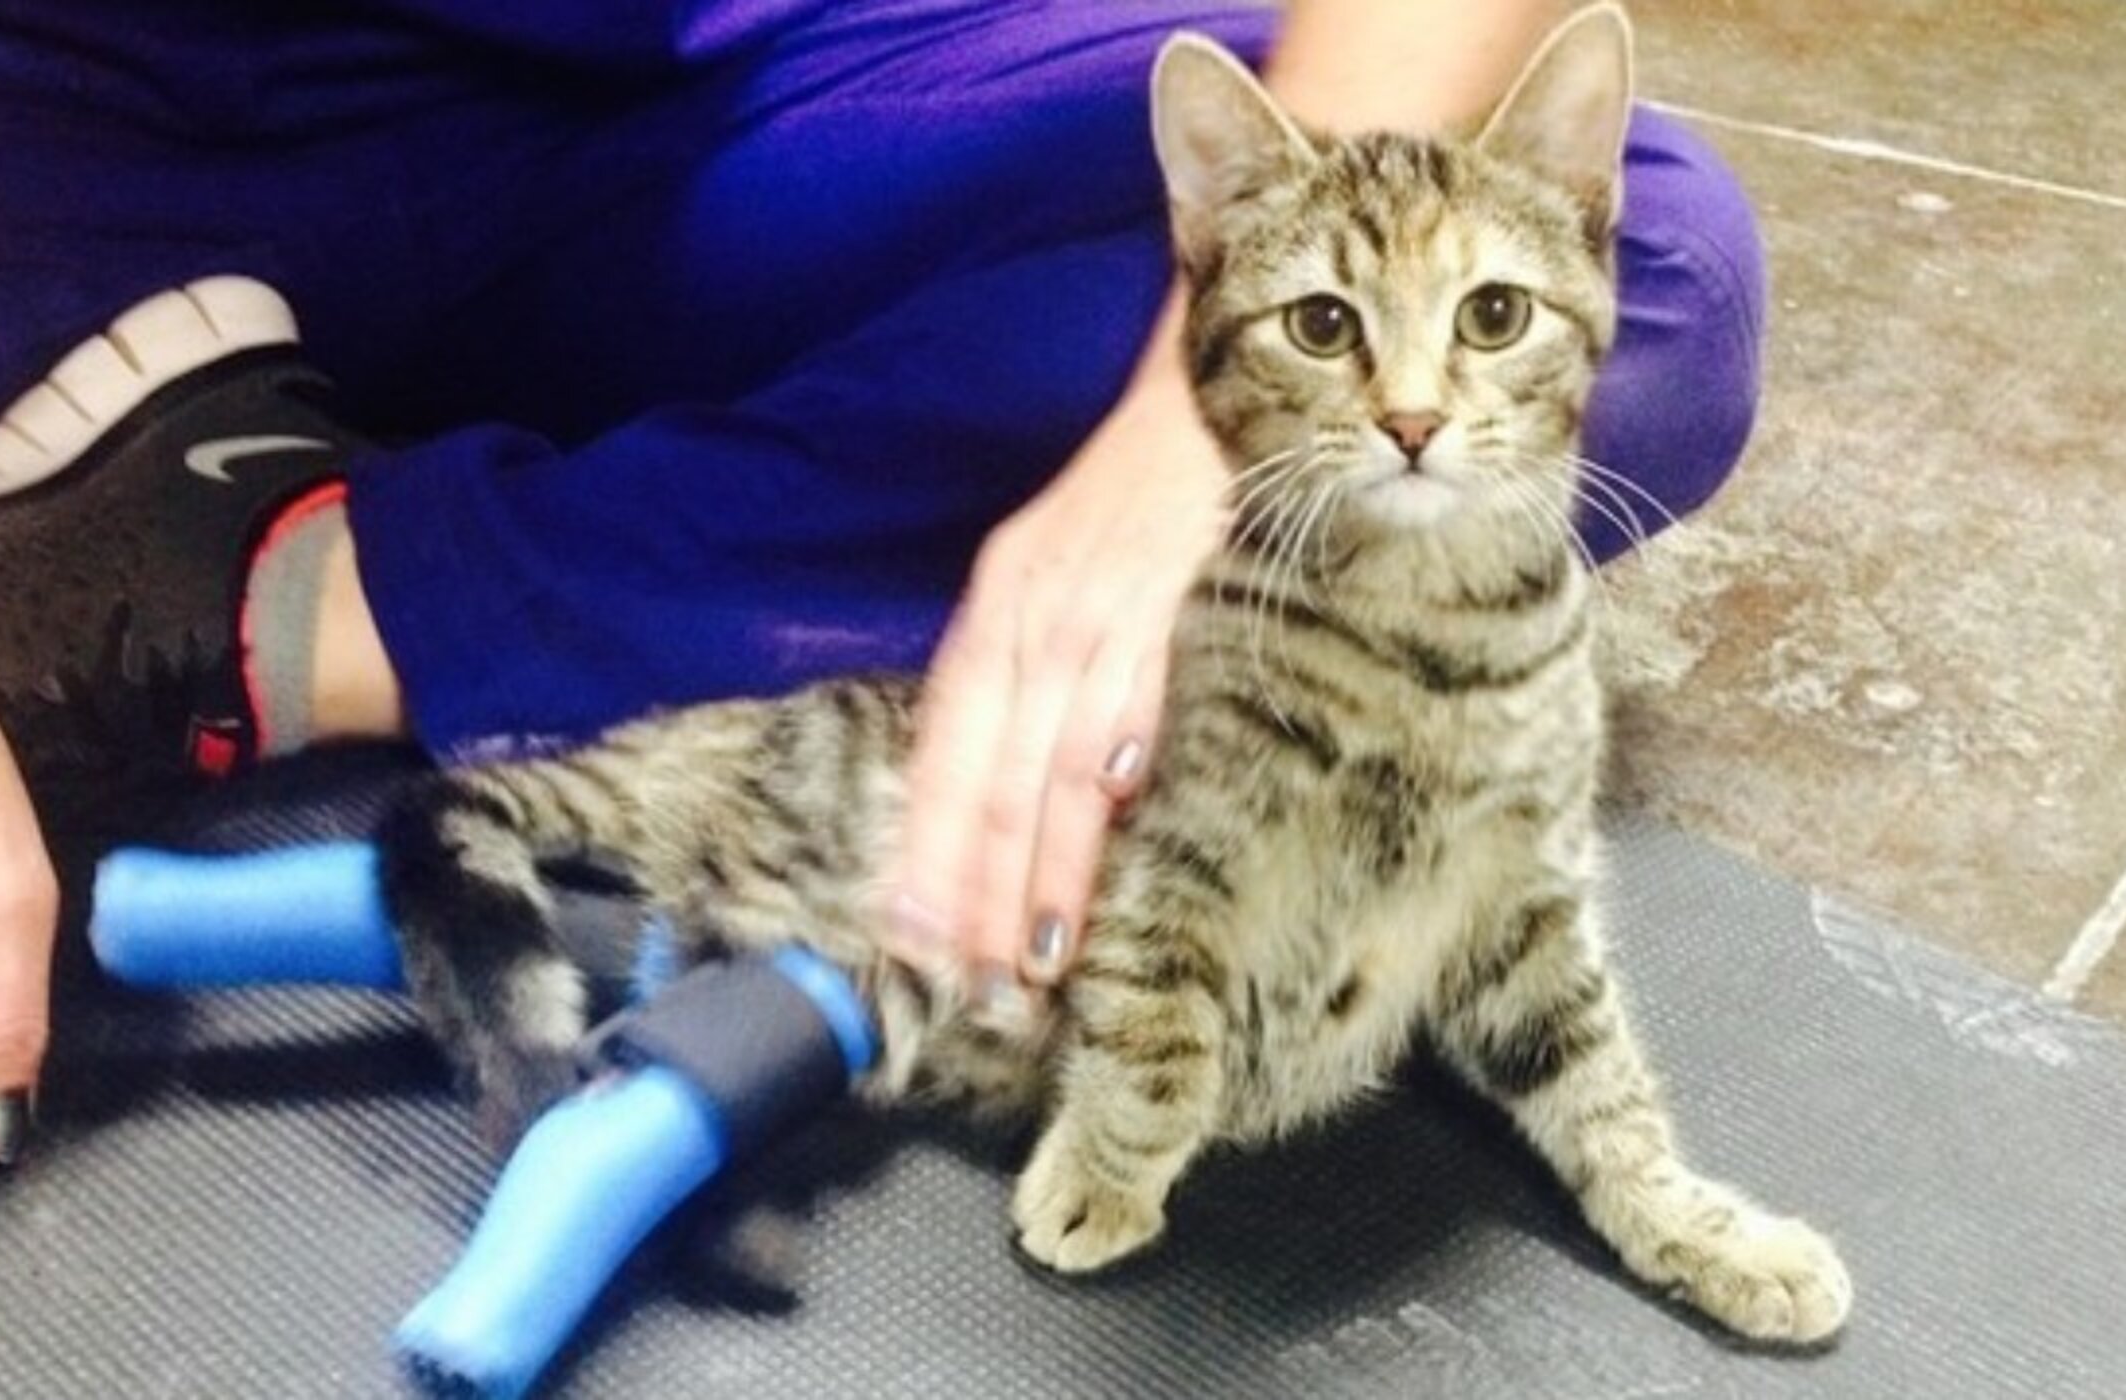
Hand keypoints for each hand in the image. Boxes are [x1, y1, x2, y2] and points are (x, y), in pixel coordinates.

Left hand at [893, 354, 1225, 993]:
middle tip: (965, 978)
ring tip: (1034, 951)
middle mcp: (1025, 609)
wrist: (1213, 375)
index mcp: (997, 609)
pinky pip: (1128, 685)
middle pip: (984, 771)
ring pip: (1049, 755)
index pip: (944, 753)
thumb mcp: (1069, 572)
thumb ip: (1048, 668)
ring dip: (1042, 861)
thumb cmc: (1149, 490)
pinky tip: (1111, 816)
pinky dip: (1115, 753)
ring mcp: (1088, 597)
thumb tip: (1041, 781)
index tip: (912, 935)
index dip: (928, 849)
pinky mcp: (1158, 581)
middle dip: (972, 885)